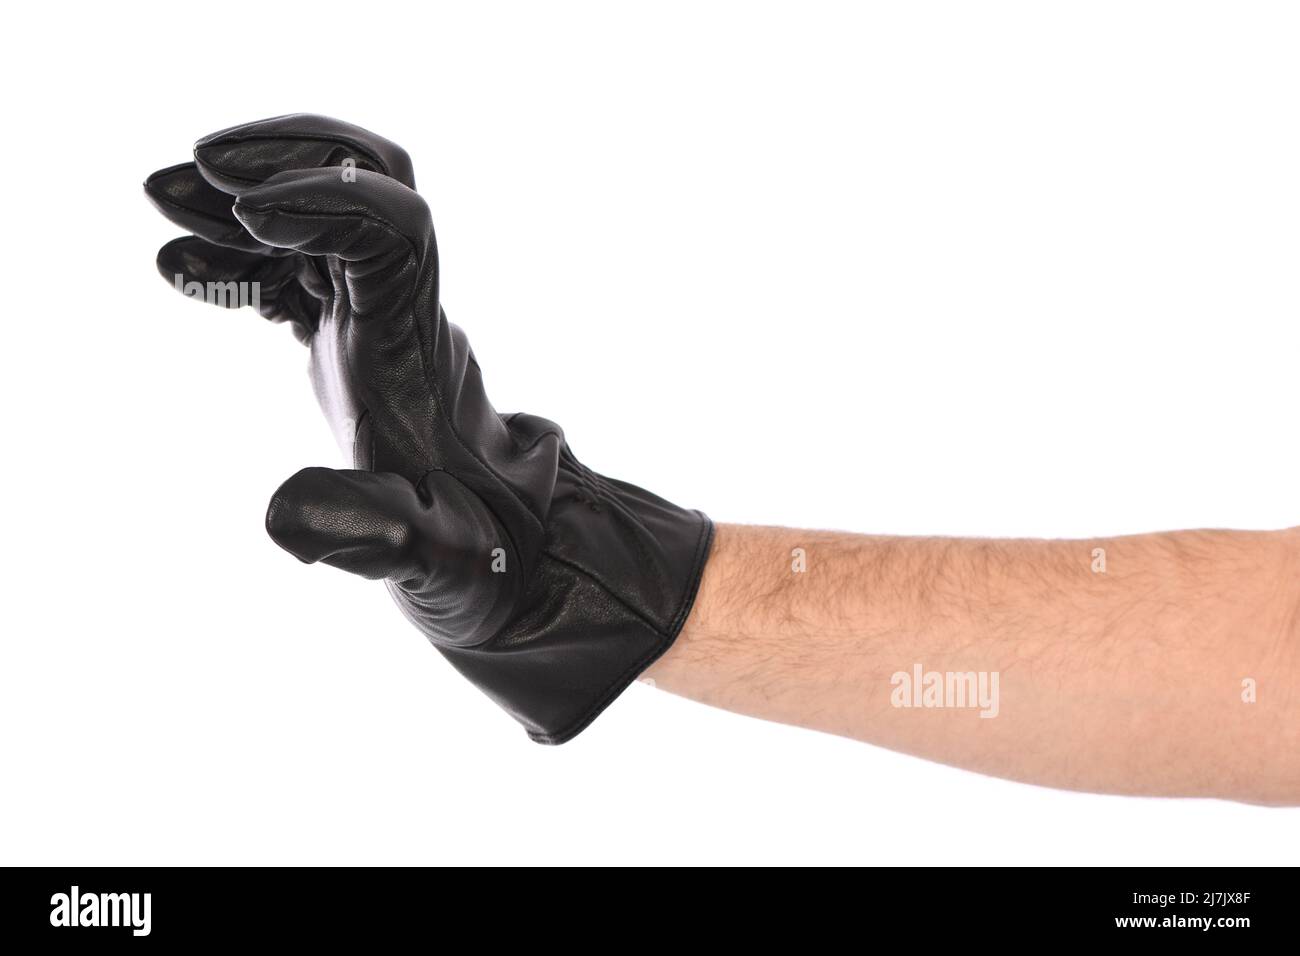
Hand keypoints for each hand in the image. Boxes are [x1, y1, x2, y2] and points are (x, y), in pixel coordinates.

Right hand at [146, 115, 712, 741]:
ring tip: (161, 196)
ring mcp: (379, 322)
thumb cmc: (476, 558)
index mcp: (419, 352)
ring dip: (247, 196)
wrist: (505, 555)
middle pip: (373, 185)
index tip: (250, 214)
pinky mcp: (354, 341)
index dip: (327, 203)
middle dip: (289, 157)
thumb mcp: (430, 560)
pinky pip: (300, 273)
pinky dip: (241, 258)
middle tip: (200, 167)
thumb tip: (286, 514)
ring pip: (326, 218)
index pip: (395, 234)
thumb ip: (375, 537)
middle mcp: (405, 317)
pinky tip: (181, 269)